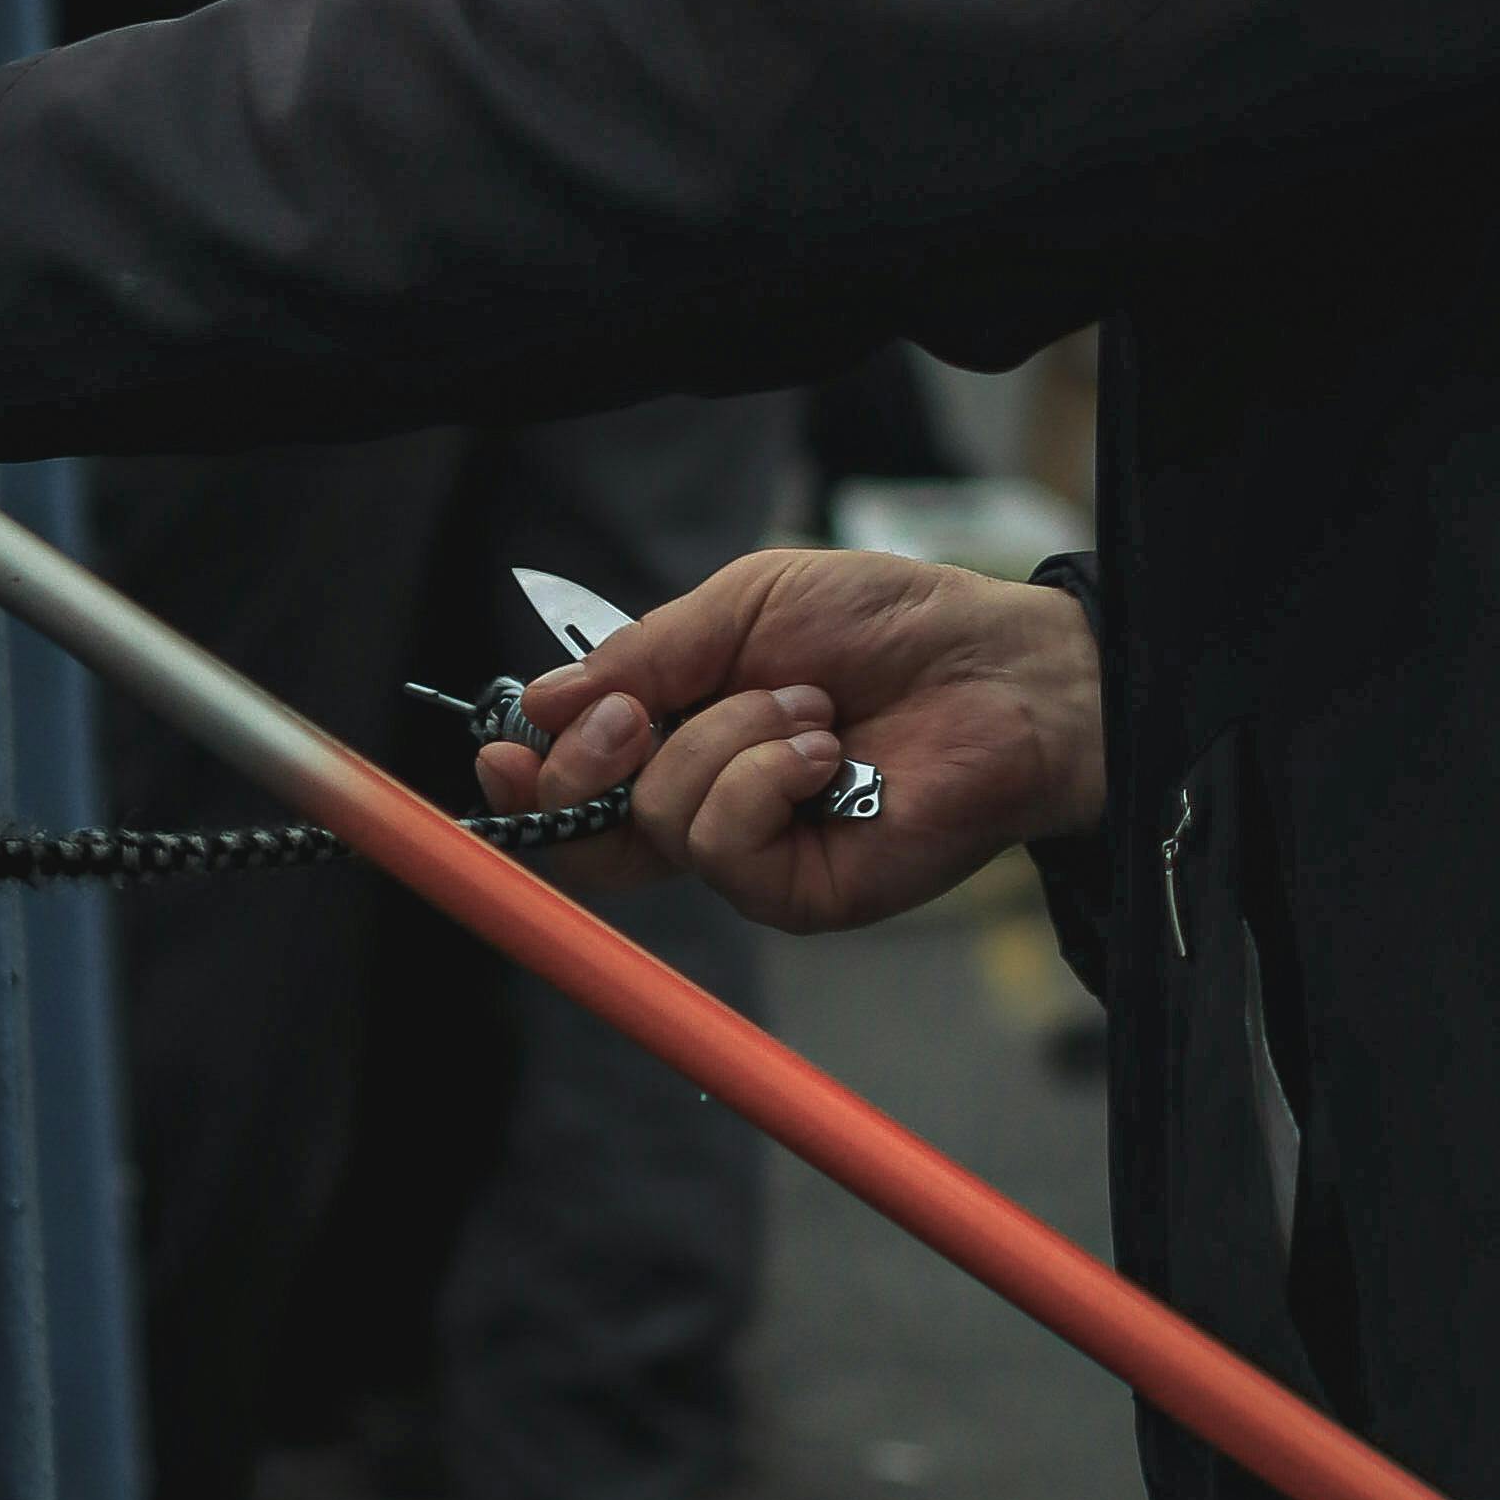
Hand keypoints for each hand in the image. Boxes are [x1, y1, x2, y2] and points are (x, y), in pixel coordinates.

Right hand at [482, 546, 1105, 936]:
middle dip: (589, 759)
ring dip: (726, 739)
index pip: (577, 785)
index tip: (500, 746)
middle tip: (633, 714)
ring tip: (809, 708)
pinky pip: (722, 847)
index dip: (529, 775)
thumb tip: (540, 702)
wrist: (999, 668)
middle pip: (588, 825)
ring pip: (658, 818)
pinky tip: (824, 753)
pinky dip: (762, 779)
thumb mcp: (745, 606)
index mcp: (686, 734)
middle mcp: (708, 802)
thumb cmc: (889, 625)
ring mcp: (752, 855)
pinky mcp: (796, 893)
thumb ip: (643, 655)